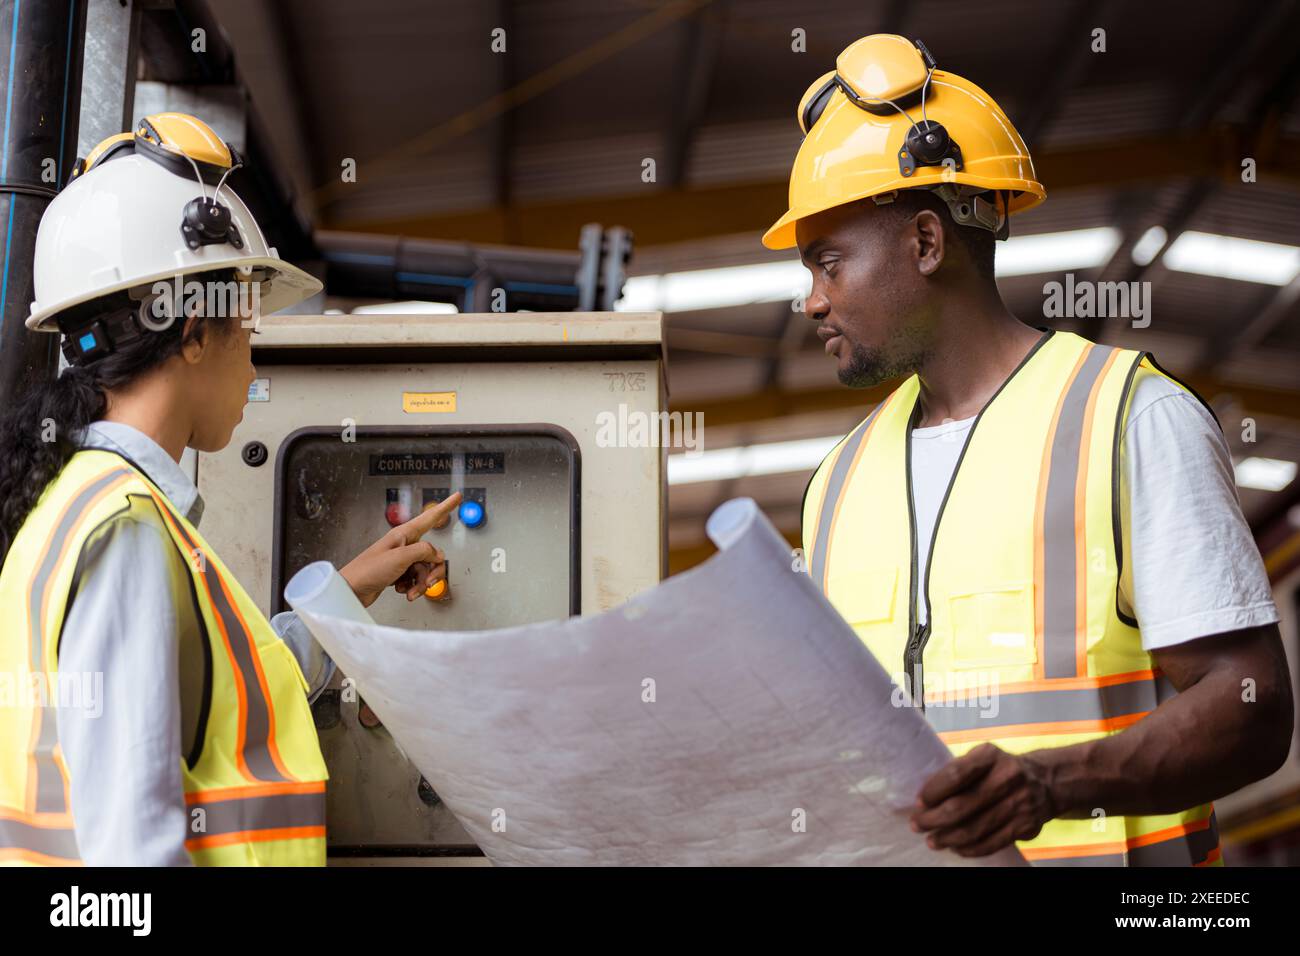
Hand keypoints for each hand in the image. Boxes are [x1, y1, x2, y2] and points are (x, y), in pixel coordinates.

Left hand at [340, 492, 461, 607]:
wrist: (352, 591)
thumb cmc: (368, 570)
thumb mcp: (400, 557)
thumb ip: (423, 552)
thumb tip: (437, 554)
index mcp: (404, 534)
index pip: (430, 517)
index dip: (445, 506)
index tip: (457, 496)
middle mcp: (405, 545)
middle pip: (432, 554)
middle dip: (432, 571)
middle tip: (427, 582)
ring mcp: (402, 559)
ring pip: (425, 569)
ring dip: (421, 583)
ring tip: (411, 591)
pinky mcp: (399, 573)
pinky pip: (416, 578)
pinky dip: (412, 587)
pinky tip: (403, 590)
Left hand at [910, 743, 1055, 856]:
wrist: (1046, 781)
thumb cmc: (1000, 769)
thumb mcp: (983, 758)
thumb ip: (959, 772)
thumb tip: (925, 800)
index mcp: (990, 755)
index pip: (956, 774)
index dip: (934, 791)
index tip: (919, 802)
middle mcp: (1007, 777)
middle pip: (962, 806)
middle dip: (933, 819)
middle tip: (917, 824)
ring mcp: (1019, 803)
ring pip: (974, 829)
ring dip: (947, 838)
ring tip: (932, 840)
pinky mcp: (1026, 826)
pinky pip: (992, 843)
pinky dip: (969, 848)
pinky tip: (956, 847)